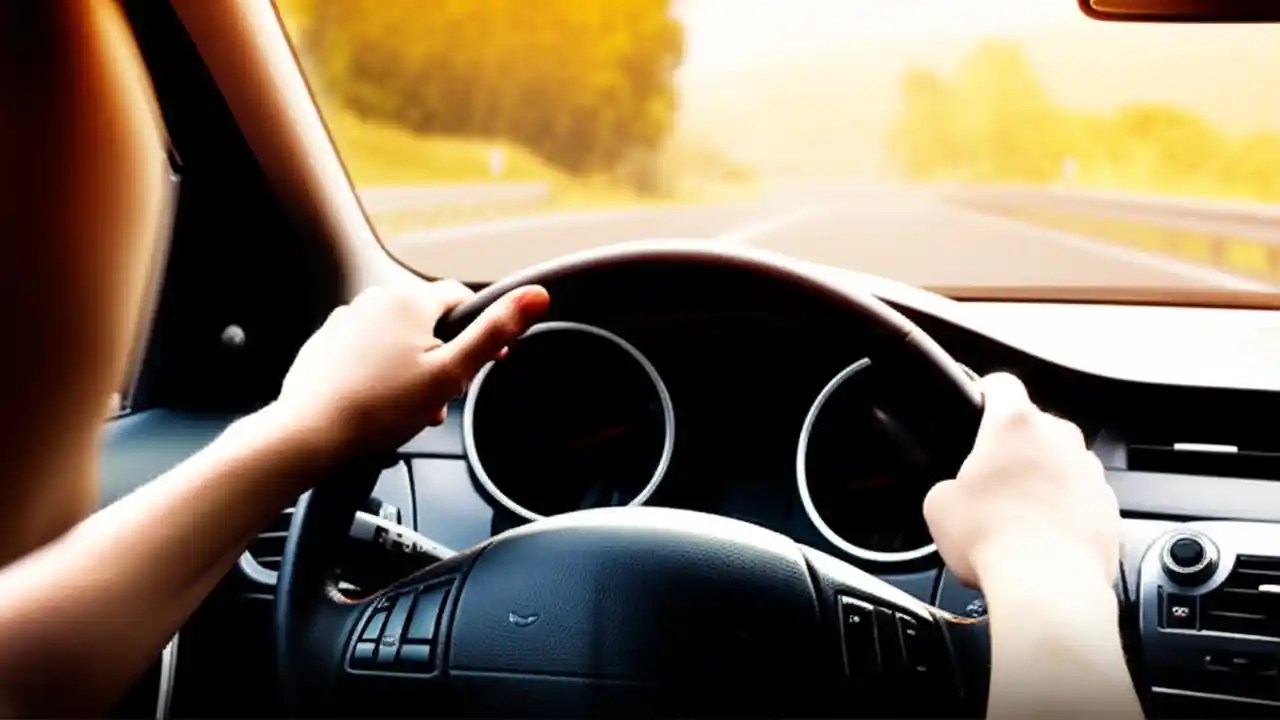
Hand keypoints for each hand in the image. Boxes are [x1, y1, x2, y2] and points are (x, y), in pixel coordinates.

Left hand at [271, 280, 548, 460]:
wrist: (310, 433)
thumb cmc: (380, 407)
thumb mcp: (451, 374)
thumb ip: (494, 332)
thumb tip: (535, 296)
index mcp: (409, 300)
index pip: (461, 298)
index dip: (479, 331)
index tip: (484, 361)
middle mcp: (374, 300)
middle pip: (429, 322)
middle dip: (442, 357)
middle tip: (440, 397)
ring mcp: (345, 320)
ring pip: (397, 339)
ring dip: (412, 368)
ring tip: (408, 408)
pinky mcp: (326, 344)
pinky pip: (366, 351)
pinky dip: (379, 372)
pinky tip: (378, 403)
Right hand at [923, 373, 1119, 591]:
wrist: (1047, 587)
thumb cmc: (993, 539)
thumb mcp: (938, 505)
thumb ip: (948, 483)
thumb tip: (957, 493)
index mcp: (1015, 423)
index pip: (1001, 383)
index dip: (984, 393)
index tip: (977, 406)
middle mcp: (1060, 438)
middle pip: (1033, 427)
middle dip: (1012, 448)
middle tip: (988, 482)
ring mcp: (1090, 472)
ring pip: (1060, 463)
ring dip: (1041, 479)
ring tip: (1016, 517)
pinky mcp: (1110, 507)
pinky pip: (1081, 498)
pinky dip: (1064, 511)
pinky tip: (1041, 539)